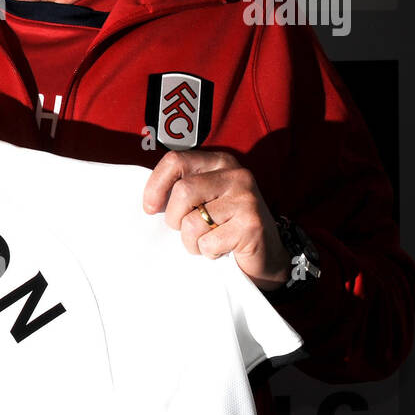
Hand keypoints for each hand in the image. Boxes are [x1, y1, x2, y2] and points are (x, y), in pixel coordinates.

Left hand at [142, 149, 288, 291]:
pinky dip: (208, 253)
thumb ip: (181, 191)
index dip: (155, 186)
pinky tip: (223, 249)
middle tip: (187, 230)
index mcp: (219, 162)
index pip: (175, 161)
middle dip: (175, 219)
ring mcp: (246, 199)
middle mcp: (236, 174)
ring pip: (192, 221)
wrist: (266, 254)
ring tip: (208, 241)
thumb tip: (149, 202)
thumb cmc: (225, 226)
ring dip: (192, 242)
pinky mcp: (251, 225)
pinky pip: (208, 243)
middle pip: (182, 191)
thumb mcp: (204, 198)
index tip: (150, 208)